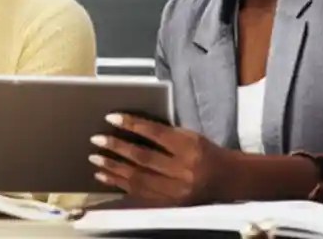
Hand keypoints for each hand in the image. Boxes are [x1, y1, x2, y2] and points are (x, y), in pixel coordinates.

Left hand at [89, 113, 234, 205]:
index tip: (111, 118)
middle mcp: (183, 171)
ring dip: (113, 168)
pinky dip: (119, 184)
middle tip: (97, 139)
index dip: (132, 124)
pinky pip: (139, 194)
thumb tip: (131, 127)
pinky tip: (105, 177)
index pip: (156, 133)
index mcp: (190, 148)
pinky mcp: (170, 204)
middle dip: (117, 148)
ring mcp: (176, 191)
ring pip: (137, 179)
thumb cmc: (206, 152)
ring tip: (95, 158)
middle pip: (143, 158)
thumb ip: (164, 134)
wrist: (227, 180)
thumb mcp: (190, 136)